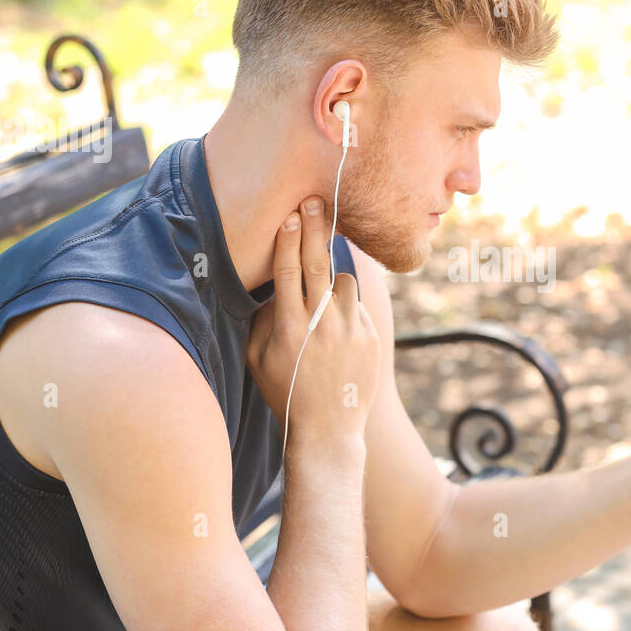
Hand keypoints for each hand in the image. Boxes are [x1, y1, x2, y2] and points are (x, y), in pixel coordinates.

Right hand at [245, 196, 379, 447]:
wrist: (328, 429)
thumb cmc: (286, 392)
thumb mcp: (259, 359)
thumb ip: (264, 319)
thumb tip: (275, 287)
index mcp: (288, 327)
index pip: (287, 270)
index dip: (287, 238)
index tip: (289, 214)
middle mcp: (320, 323)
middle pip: (317, 262)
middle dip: (314, 227)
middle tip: (315, 201)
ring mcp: (349, 329)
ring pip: (343, 281)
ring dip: (333, 281)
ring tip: (323, 302)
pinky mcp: (371, 336)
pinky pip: (358, 305)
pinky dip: (347, 308)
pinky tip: (338, 330)